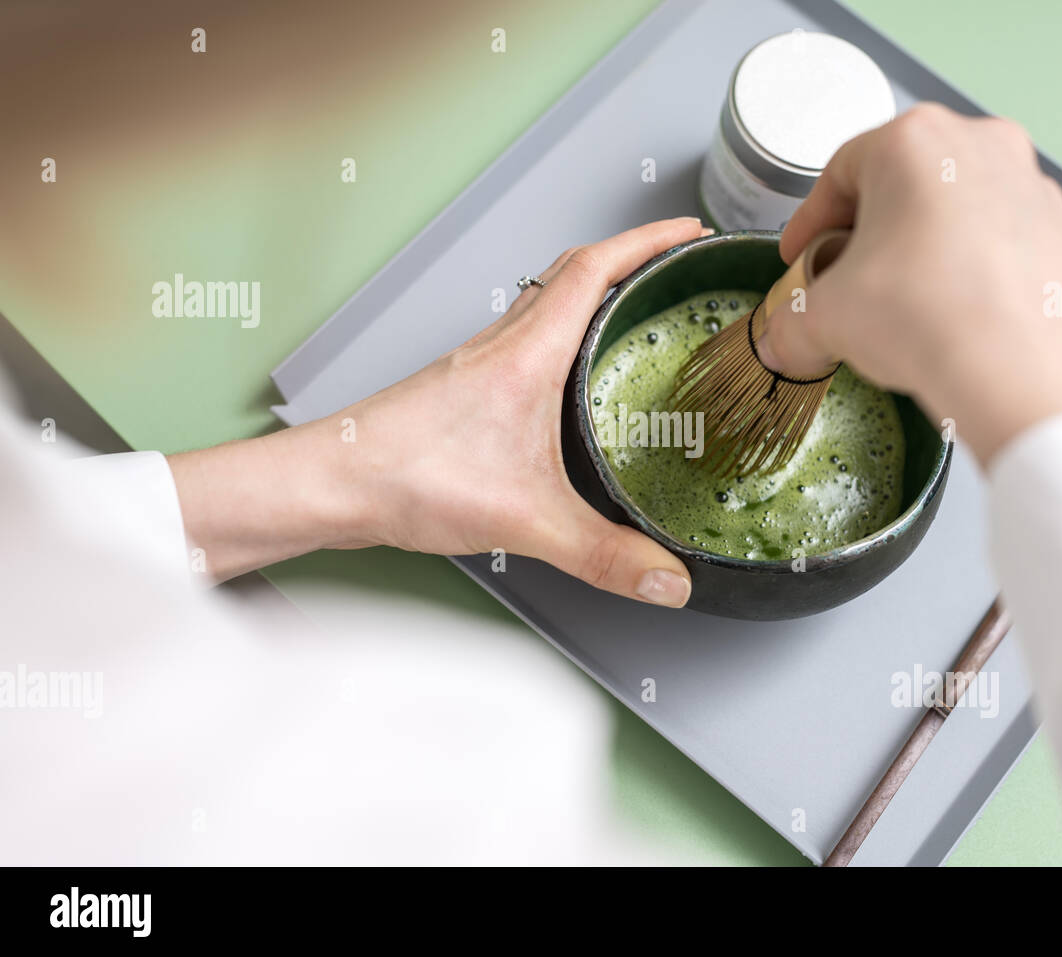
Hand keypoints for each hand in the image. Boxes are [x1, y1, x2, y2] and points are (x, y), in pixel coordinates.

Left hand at [169, 217, 708, 605]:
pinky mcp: (465, 387)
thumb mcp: (525, 520)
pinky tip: (570, 374)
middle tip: (675, 262)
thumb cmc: (404, 475)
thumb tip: (668, 581)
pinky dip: (562, 331)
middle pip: (574, 271)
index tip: (690, 231)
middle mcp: (503, 345)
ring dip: (594, 289)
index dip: (649, 242)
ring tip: (636, 307)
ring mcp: (481, 362)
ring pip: (547, 301)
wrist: (330, 482)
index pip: (597, 267)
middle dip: (632, 256)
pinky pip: (526, 335)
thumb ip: (603, 555)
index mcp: (527, 353)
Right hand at [757, 102, 1061, 464]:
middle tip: (843, 283)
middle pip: (899, 186)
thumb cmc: (926, 317)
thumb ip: (791, 325)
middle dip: (866, 235)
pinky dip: (965, 269)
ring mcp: (1028, 183)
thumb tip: (781, 343)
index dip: (809, 224)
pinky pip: (994, 240)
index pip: (839, 174)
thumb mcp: (828, 320)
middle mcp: (978, 143)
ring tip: (897, 306)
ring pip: (950, 209)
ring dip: (917, 251)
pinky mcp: (1061, 228)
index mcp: (913, 139)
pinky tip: (949, 317)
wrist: (1027, 374)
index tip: (797, 258)